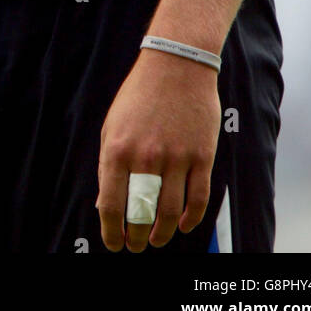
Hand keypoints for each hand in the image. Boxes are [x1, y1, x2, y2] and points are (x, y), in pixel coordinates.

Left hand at [95, 48, 220, 251]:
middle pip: (141, 215)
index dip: (111, 232)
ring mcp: (176, 158)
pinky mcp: (201, 156)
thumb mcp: (112, 125)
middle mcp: (146, 158)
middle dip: (137, 237)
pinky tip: (182, 225)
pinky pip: (198, 200)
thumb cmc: (140, 95)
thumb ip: (108, 163)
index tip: (114, 244)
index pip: (112, 206)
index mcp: (118, 150)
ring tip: (157, 239)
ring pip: (170, 214)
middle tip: (137, 245)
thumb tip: (108, 202)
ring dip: (162, 233)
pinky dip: (190, 220)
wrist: (176, 65)